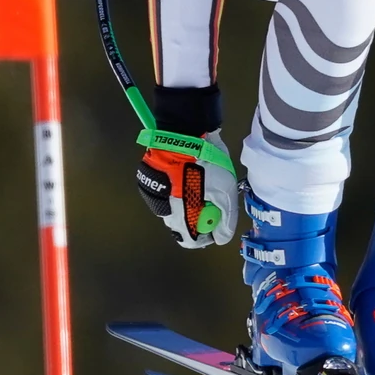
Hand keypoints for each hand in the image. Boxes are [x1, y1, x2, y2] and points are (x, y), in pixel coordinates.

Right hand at [135, 128, 237, 248]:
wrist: (184, 133)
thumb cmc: (207, 164)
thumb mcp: (225, 192)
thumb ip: (225, 219)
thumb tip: (221, 237)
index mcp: (180, 215)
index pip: (190, 241)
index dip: (205, 237)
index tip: (214, 223)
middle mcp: (163, 210)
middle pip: (181, 225)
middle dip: (196, 217)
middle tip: (208, 200)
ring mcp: (153, 195)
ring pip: (173, 209)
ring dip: (186, 203)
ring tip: (197, 182)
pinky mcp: (149, 181)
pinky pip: (165, 194)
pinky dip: (176, 190)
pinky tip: (185, 175)